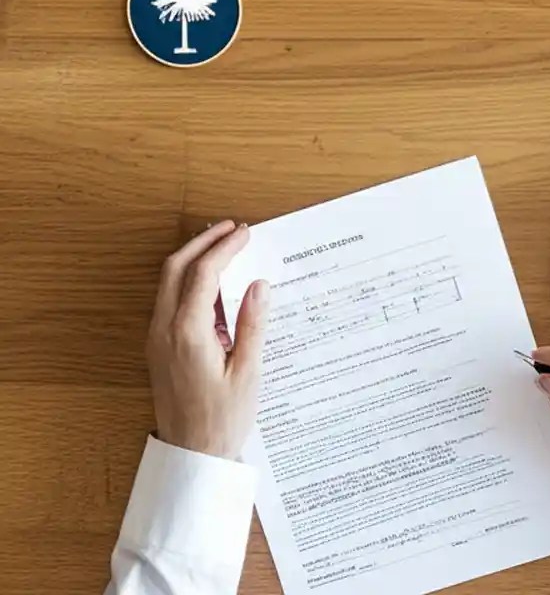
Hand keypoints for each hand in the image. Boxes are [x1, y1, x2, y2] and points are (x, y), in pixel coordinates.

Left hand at [145, 220, 270, 459]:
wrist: (193, 455)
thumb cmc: (224, 419)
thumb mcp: (248, 372)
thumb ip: (252, 324)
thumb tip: (258, 286)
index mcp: (188, 334)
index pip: (204, 274)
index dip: (225, 248)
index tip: (245, 233)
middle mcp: (165, 330)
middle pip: (176, 268)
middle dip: (203, 243)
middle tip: (230, 229)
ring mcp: (157, 338)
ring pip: (168, 282)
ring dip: (193, 259)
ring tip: (223, 248)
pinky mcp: (159, 347)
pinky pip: (169, 301)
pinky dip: (189, 281)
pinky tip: (214, 285)